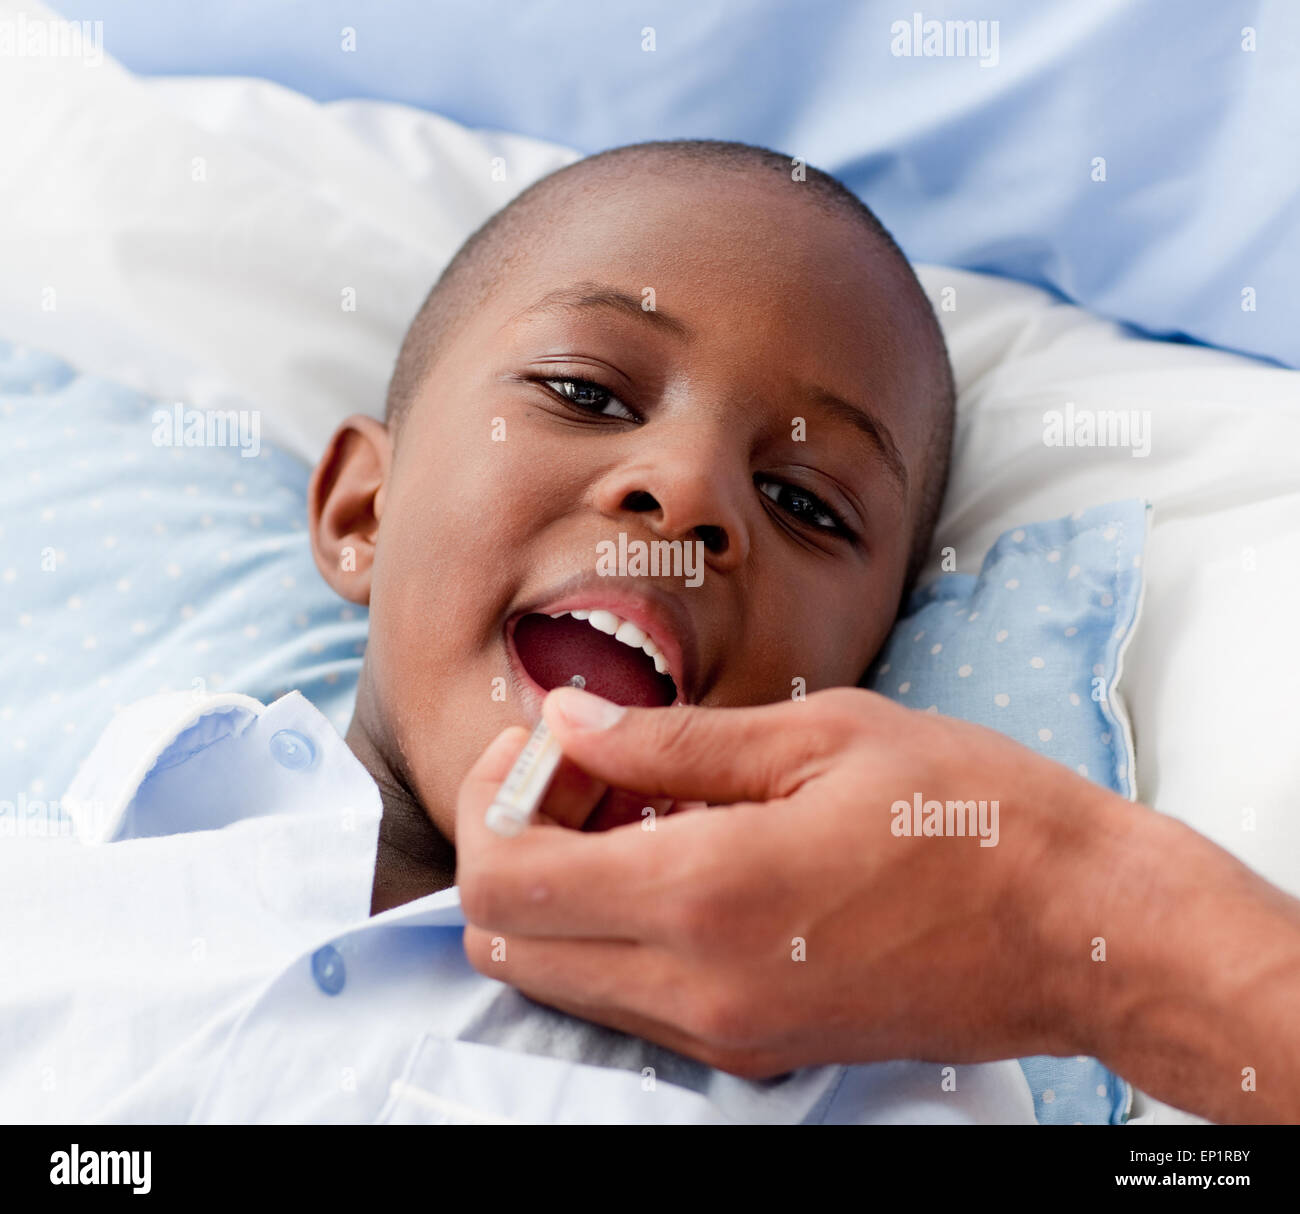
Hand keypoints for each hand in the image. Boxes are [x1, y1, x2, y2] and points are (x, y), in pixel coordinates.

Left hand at [454, 686, 1116, 1077]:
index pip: (505, 879)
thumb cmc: (970, 814)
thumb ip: (671, 739)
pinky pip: (629, 999)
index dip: (497, 798)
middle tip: (584, 768)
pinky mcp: (755, 1048)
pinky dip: (617, 928)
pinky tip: (684, 854)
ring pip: (560, 977)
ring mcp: (724, 1033)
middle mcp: (697, 988)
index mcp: (706, 894)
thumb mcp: (819, 736)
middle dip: (516, 842)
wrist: (1079, 930)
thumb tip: (570, 723)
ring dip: (564, 888)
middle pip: (511, 939)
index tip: (547, 740)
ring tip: (640, 805)